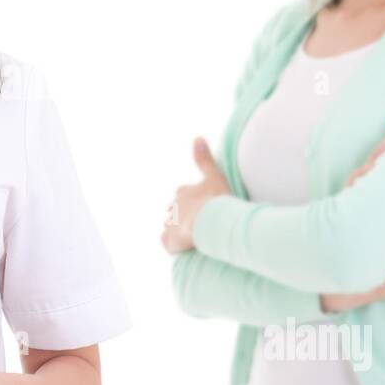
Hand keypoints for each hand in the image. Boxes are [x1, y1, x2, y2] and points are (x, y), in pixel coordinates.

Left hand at [160, 136, 231, 253]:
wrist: (213, 222)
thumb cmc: (217, 199)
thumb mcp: (214, 175)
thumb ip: (205, 159)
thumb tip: (197, 137)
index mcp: (183, 192)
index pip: (183, 195)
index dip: (193, 202)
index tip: (204, 207)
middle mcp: (173, 206)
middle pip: (176, 211)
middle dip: (185, 217)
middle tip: (201, 225)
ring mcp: (170, 224)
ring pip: (171, 227)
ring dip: (180, 231)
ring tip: (195, 238)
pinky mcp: (169, 240)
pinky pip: (168, 243)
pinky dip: (174, 245)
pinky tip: (185, 247)